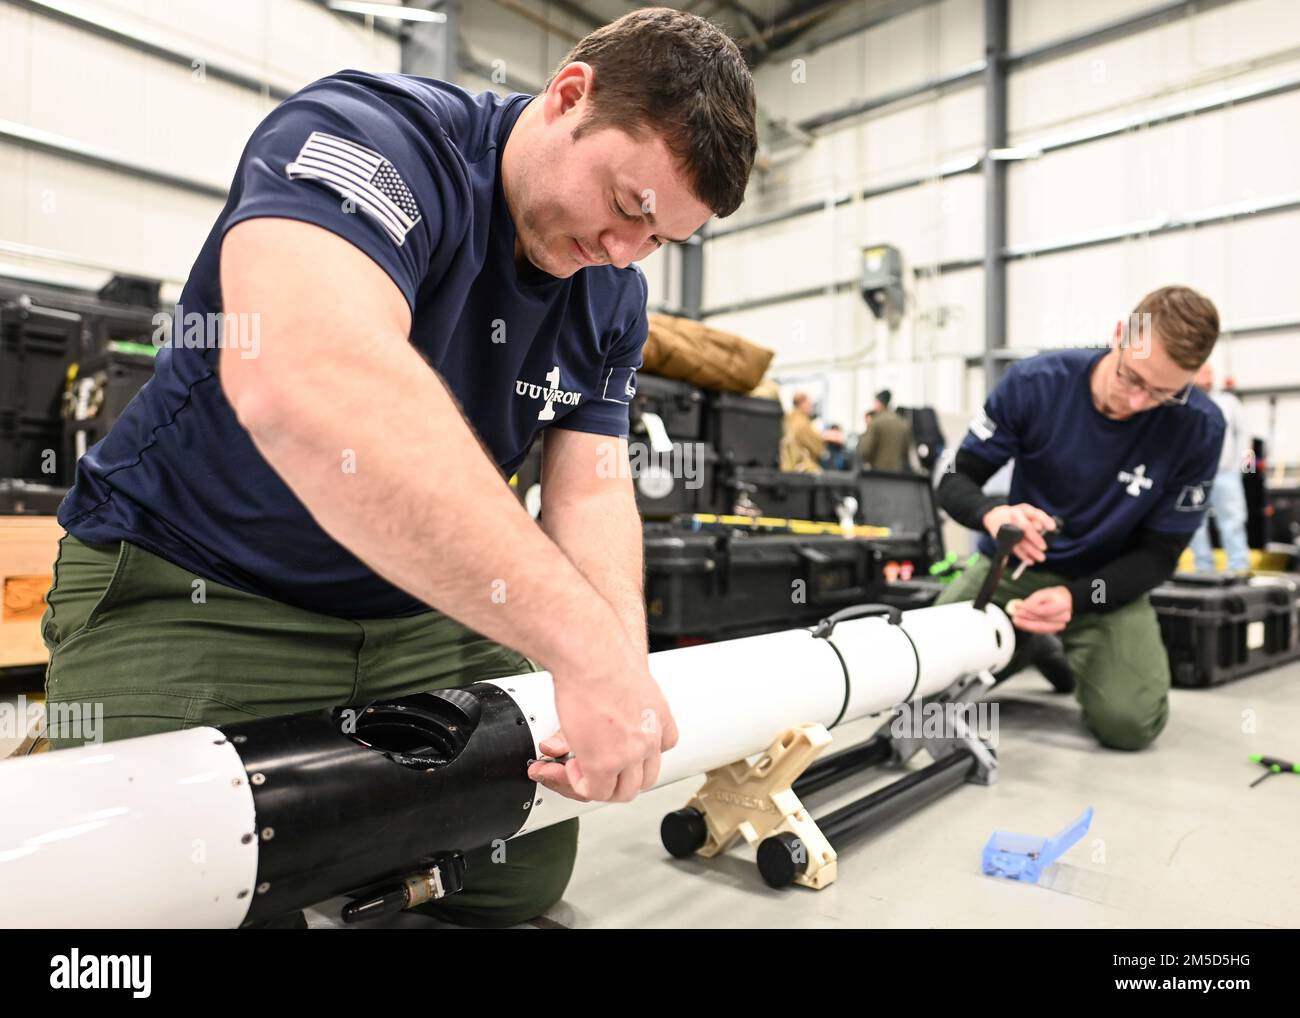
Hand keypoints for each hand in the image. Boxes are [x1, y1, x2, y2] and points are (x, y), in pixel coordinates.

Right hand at [527, 651, 678, 803]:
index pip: (661, 747)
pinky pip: (594, 791)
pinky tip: (568, 767)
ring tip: (578, 769)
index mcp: (657, 715)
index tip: (619, 751)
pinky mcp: (603, 764)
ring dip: (599, 786)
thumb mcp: (621, 680)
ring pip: (623, 791)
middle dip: (620, 778)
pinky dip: (579, 785)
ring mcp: (629, 754)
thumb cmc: (603, 654)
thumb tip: (589, 718)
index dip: (638, 754)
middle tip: (595, 767)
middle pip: (645, 778)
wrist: (592, 655)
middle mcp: (649, 737)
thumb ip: (611, 707)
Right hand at [983, 503, 1057, 564]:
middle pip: (1025, 527)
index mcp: (1024, 509)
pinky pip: (1012, 546)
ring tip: (1040, 558)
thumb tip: (1047, 530)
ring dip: (1030, 550)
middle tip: (1044, 547)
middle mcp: (1015, 516)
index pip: (1036, 514)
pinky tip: (1029, 560)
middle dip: (1035, 538)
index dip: (1044, 520)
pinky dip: (1022, 554)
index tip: (1052, 528)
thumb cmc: (1019, 515)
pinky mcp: (1001, 536)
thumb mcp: (1028, 514)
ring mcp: (1006, 526)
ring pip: (1019, 539)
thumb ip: (1038, 521)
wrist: (996, 516)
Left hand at [1010, 585, 1071, 633]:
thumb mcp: (1043, 592)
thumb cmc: (1053, 596)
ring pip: (1040, 628)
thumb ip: (1032, 600)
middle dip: (1026, 619)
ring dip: (1026, 625)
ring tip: (1016, 620)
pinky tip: (1021, 624)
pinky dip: (1029, 628)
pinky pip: (1040, 630)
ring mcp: (1060, 625)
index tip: (1018, 608)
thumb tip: (1021, 607)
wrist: (1063, 600)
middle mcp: (1064, 617)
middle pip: (1042, 621)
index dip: (1029, 610)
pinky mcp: (1054, 630)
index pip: (1044, 610)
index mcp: (1064, 605)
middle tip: (1014, 615)